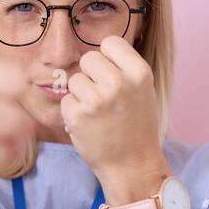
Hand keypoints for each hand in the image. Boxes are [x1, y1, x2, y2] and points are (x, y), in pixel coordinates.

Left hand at [59, 35, 166, 193]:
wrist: (132, 165)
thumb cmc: (137, 127)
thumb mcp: (143, 91)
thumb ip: (123, 69)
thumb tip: (97, 53)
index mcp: (139, 73)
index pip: (110, 42)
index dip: (106, 57)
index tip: (109, 73)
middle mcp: (119, 83)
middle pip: (88, 58)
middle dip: (90, 75)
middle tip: (101, 96)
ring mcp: (97, 99)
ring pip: (75, 80)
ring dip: (81, 95)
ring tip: (97, 114)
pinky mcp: (77, 115)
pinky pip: (66, 100)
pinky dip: (73, 112)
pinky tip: (88, 125)